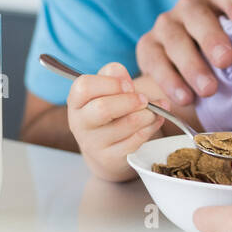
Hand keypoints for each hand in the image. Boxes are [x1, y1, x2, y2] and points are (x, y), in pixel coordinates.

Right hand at [66, 62, 162, 181]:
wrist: (105, 151)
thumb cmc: (109, 111)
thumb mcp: (107, 89)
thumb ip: (113, 75)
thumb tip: (122, 74)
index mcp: (76, 101)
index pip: (84, 86)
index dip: (110, 83)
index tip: (129, 85)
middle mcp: (79, 123)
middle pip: (103, 108)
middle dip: (130, 101)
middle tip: (144, 99)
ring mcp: (93, 143)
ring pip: (125, 125)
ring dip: (147, 114)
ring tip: (156, 109)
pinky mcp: (109, 158)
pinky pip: (135, 141)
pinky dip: (151, 128)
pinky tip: (156, 120)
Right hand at [136, 0, 231, 105]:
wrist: (189, 73)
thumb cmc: (225, 57)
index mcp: (214, 0)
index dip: (231, 1)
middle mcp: (187, 8)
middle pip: (195, 14)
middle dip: (210, 37)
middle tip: (225, 61)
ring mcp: (165, 26)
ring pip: (174, 39)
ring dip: (191, 65)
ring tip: (208, 90)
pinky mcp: (147, 47)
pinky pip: (154, 61)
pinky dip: (168, 80)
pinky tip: (183, 98)